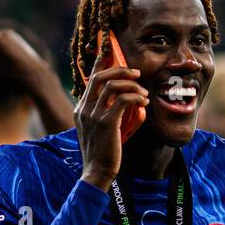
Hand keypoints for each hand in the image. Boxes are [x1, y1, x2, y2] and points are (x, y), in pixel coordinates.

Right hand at [75, 52, 147, 191]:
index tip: (110, 50)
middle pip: (99, 76)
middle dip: (120, 69)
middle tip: (136, 73)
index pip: (90, 79)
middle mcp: (84, 109)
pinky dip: (135, 97)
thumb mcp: (99, 131)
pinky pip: (122, 100)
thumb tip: (124, 101)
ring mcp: (93, 115)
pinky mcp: (106, 123)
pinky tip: (143, 101)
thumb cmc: (102, 154)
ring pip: (111, 85)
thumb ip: (105, 114)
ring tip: (143, 91)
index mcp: (80, 109)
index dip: (101, 62)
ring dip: (131, 84)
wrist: (96, 173)